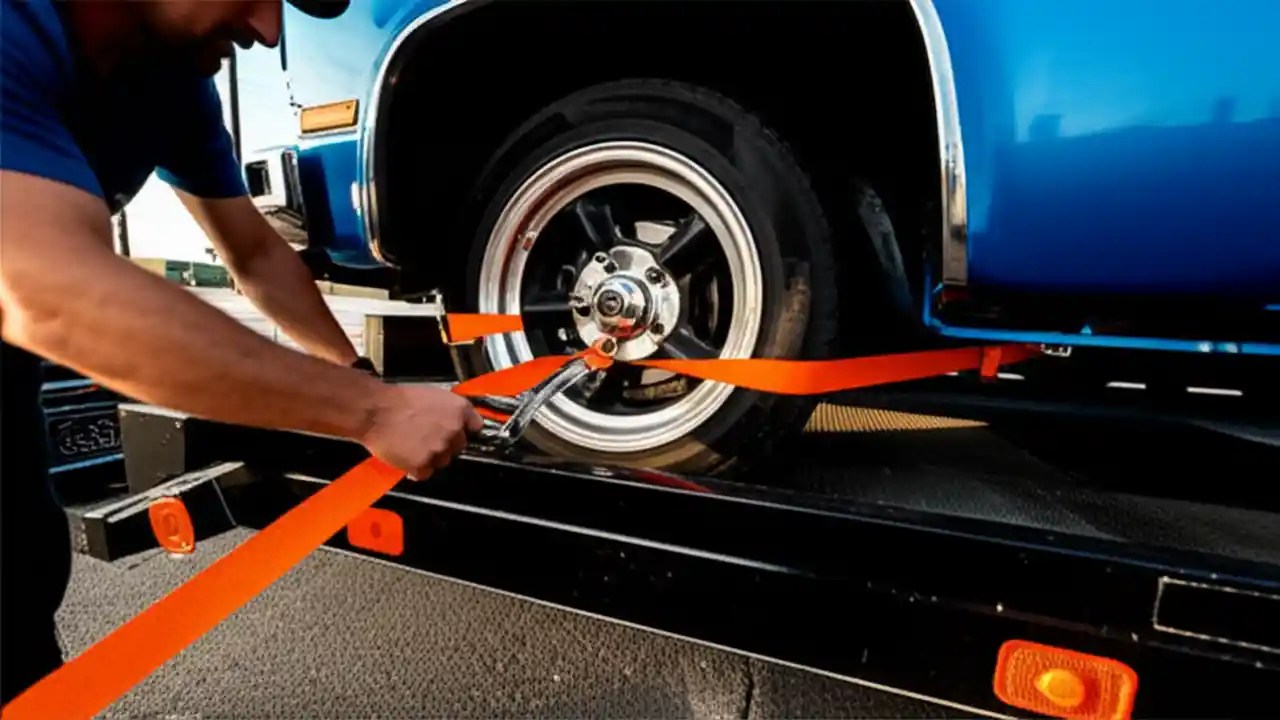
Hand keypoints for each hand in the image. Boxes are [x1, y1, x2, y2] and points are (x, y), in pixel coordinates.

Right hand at [358, 385, 483, 479]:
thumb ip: (449, 410)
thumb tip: (456, 420)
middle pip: (459, 447)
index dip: (463, 430)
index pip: (476, 427)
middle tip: (425, 438)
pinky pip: (425, 473)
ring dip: (430, 458)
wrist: (374, 411)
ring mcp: (440, 449)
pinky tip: (404, 456)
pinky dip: (416, 469)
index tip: (455, 432)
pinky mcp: (423, 465)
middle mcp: (454, 430)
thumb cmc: (397, 399)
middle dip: (445, 445)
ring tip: (411, 445)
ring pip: (442, 461)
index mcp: (459, 409)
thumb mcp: (432, 395)